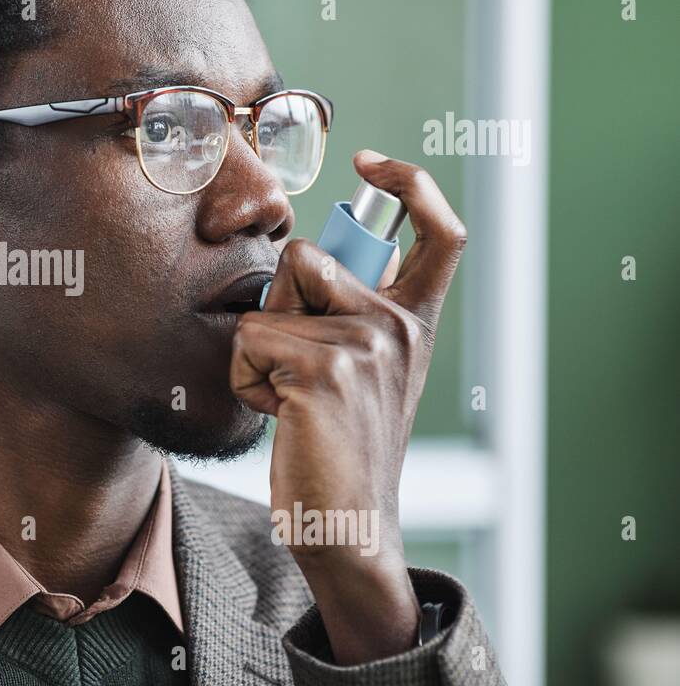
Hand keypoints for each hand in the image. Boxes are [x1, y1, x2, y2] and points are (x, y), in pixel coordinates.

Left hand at [229, 150, 467, 663]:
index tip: (370, 161)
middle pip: (305, 257)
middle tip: (295, 368)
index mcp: (414, 322)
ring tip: (288, 395)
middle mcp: (398, 326)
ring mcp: (366, 345)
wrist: (345, 524)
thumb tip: (303, 263)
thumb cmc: (338, 448)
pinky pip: (249, 340)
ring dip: (256, 346)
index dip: (410, 182)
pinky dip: (246, 379)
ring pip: (269, 301)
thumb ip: (349, 316)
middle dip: (276, 304)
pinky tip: (281, 416)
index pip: (439, 232)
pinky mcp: (324, 369)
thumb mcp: (365, 373)